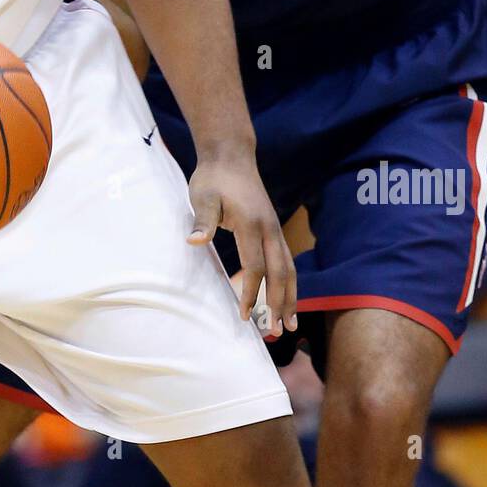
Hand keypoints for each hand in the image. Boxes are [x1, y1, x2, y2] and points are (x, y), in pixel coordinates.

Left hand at [187, 154, 296, 331]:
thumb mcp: (203, 196)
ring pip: (289, 267)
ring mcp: (274, 228)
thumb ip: (203, 220)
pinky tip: (287, 295)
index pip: (256, 267)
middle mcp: (269, 229)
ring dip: (291, 295)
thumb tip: (195, 241)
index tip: (245, 316)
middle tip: (281, 330)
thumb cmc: (213, 178)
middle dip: (281, 302)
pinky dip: (288, 281)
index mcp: (252, 225)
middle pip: (281, 272)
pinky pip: (286, 259)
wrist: (231, 155)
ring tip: (291, 321)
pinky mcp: (273, 228)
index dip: (252, 294)